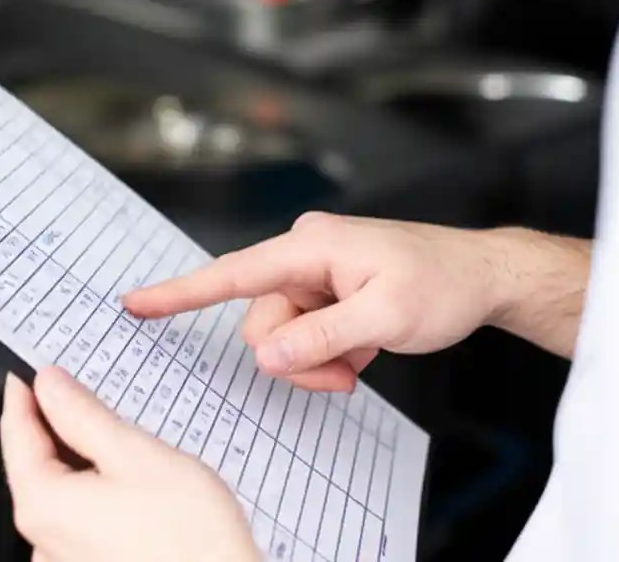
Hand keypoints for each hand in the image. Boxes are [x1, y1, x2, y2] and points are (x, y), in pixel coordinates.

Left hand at [0, 368, 257, 561]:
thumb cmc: (191, 538)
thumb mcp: (135, 455)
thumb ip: (83, 415)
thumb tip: (50, 386)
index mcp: (43, 505)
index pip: (15, 432)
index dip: (25, 391)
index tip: (34, 366)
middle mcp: (43, 540)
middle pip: (34, 463)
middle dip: (54, 423)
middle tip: (82, 388)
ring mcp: (65, 559)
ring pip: (58, 489)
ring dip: (76, 457)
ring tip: (114, 434)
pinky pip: (77, 516)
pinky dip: (91, 488)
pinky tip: (124, 479)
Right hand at [125, 213, 589, 391]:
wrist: (484, 278)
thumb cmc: (443, 282)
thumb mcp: (385, 318)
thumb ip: (321, 338)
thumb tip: (266, 354)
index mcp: (309, 247)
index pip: (232, 274)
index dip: (179, 292)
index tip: (135, 302)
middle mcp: (303, 256)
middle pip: (263, 324)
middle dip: (299, 358)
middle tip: (347, 370)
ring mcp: (314, 276)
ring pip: (283, 337)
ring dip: (318, 360)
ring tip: (362, 356)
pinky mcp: (325, 294)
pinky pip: (305, 337)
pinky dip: (330, 354)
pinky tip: (364, 348)